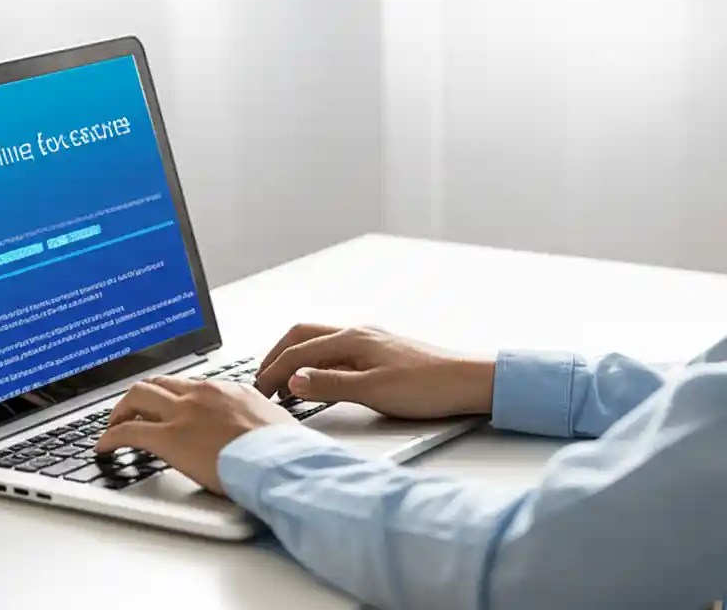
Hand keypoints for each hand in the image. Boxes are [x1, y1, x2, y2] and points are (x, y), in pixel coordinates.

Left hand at [96, 376, 297, 494]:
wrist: (283, 463)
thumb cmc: (286, 452)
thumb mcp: (274, 425)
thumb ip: (255, 423)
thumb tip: (256, 433)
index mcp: (229, 390)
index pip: (190, 385)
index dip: (171, 396)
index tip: (166, 407)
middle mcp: (203, 394)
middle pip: (159, 382)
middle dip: (139, 397)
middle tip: (130, 412)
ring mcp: (185, 413)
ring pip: (138, 396)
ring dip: (121, 410)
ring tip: (114, 425)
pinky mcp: (170, 438)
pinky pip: (128, 431)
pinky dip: (110, 437)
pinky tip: (104, 447)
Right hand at [253, 324, 495, 420]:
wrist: (469, 381)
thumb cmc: (429, 385)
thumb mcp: (373, 390)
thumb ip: (330, 385)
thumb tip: (292, 380)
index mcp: (352, 339)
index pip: (298, 352)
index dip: (272, 372)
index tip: (257, 392)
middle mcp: (359, 334)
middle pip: (302, 336)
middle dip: (276, 356)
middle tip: (261, 382)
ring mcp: (371, 342)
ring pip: (319, 342)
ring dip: (295, 358)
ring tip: (282, 381)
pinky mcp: (381, 353)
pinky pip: (336, 351)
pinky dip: (316, 363)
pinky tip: (319, 379)